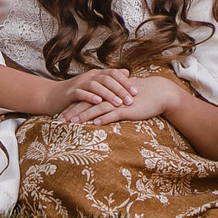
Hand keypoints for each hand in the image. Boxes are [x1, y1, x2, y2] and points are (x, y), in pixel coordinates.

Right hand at [49, 66, 134, 120]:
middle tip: (130, 100)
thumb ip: (110, 80)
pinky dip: (90, 97)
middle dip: (120, 89)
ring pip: (96, 86)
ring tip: (118, 103)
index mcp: (96, 74)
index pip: (114, 74)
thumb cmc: (77, 94)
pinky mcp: (70, 93)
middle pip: (107, 79)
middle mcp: (89, 76)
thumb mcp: (94, 86)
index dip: (125, 82)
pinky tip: (98, 102)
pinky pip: (81, 93)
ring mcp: (79, 83)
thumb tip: (127, 73)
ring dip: (108, 94)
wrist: (53, 96)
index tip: (136, 92)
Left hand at [60, 72, 184, 125]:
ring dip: (83, 116)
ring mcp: (117, 102)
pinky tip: (94, 124)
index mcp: (107, 93)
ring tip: (71, 123)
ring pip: (97, 109)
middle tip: (59, 120)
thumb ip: (110, 101)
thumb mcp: (122, 98)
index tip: (61, 114)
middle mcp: (110, 96)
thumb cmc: (141, 97)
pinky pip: (113, 114)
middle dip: (72, 112)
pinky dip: (103, 118)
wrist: (159, 93)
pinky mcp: (127, 109)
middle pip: (87, 104)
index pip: (86, 99)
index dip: (73, 106)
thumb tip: (100, 110)